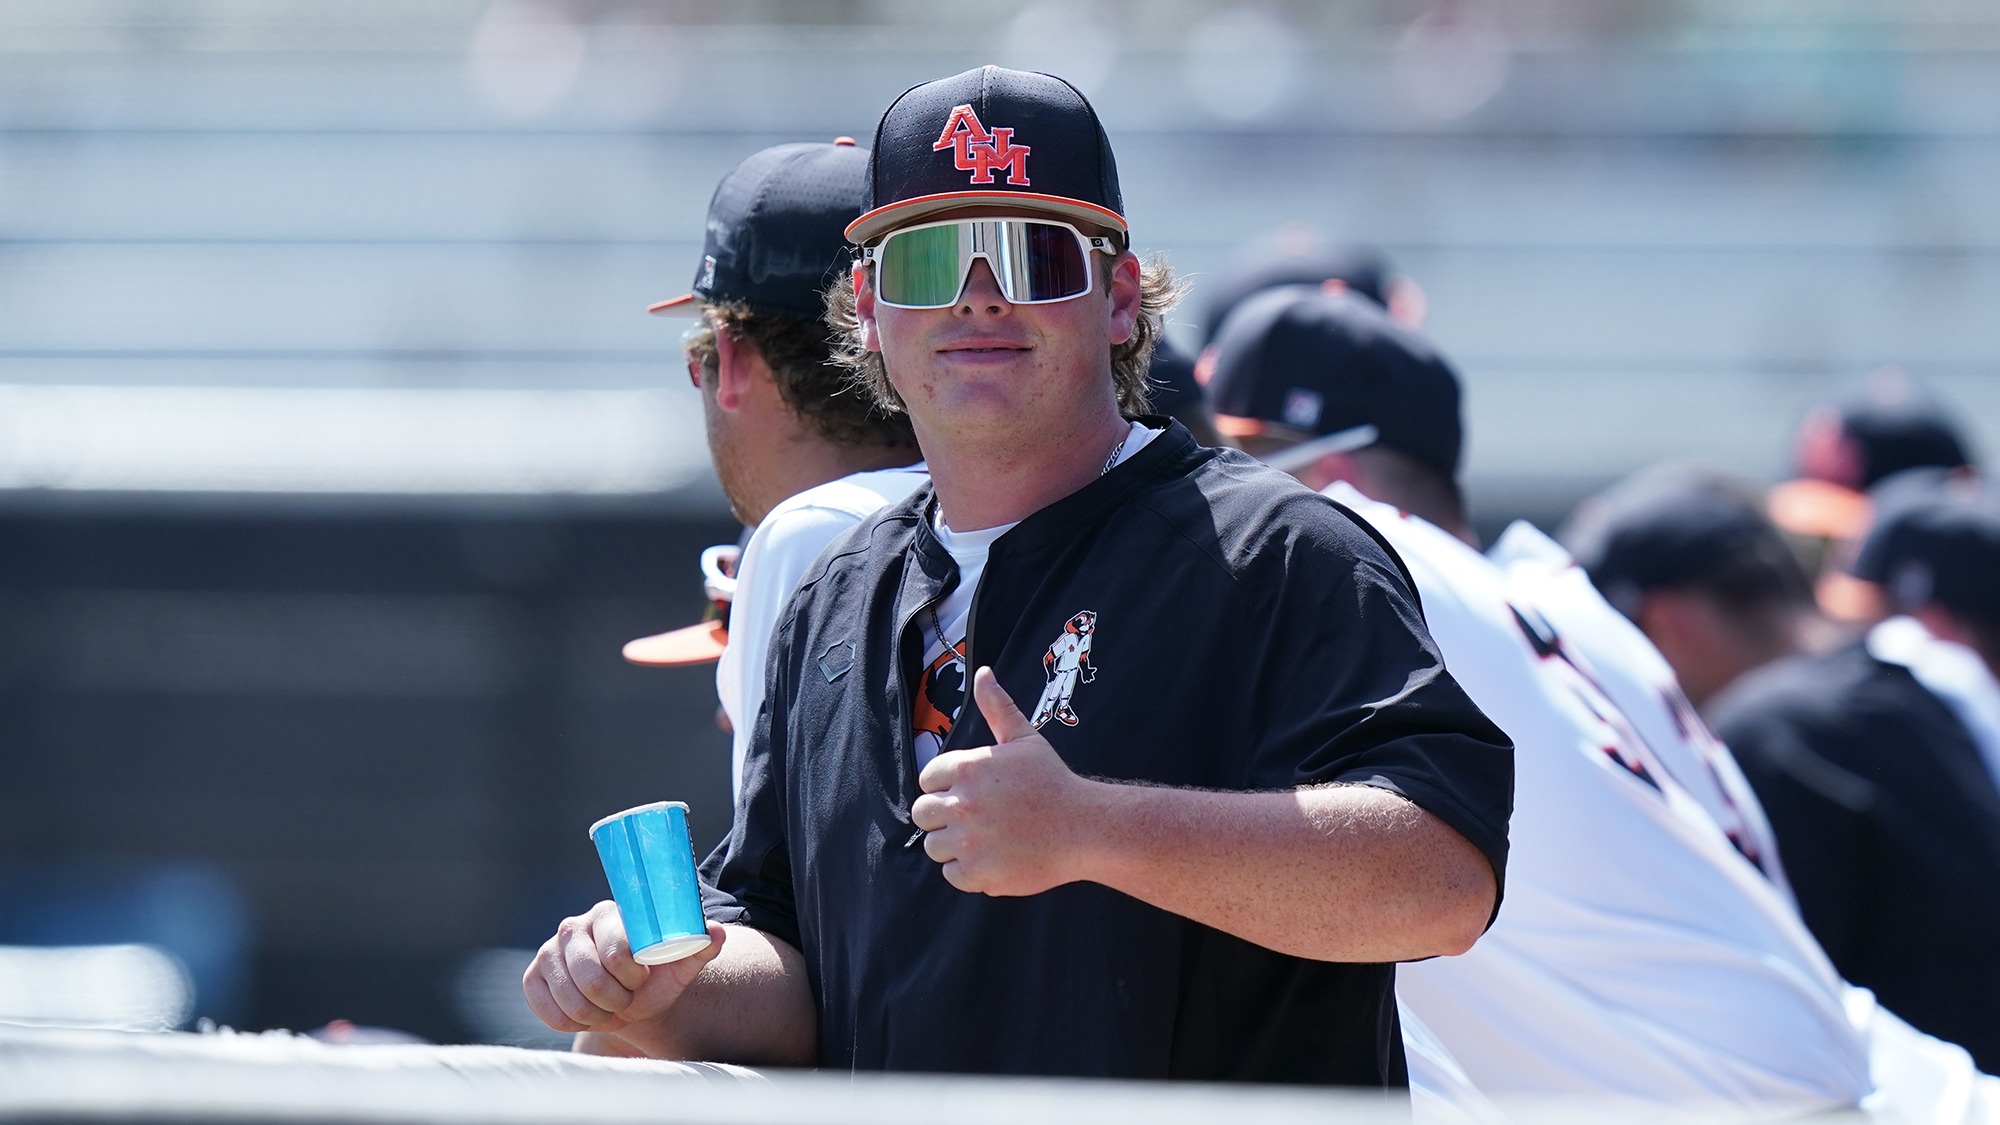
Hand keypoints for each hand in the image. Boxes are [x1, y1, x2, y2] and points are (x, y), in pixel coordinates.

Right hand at [522, 901, 724, 1034]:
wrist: (629, 997)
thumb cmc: (656, 975)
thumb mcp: (680, 963)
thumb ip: (698, 945)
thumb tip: (715, 933)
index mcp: (610, 914)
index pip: (615, 950)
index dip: (632, 975)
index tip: (642, 978)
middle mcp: (574, 926)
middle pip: (589, 977)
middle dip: (615, 998)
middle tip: (626, 996)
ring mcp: (549, 951)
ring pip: (569, 998)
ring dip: (595, 1013)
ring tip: (608, 1005)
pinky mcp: (533, 976)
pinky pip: (546, 1009)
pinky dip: (569, 1021)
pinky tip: (584, 1012)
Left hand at [910, 667, 1096, 895]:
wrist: (1085, 828)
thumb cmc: (1052, 782)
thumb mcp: (1024, 739)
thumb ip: (997, 707)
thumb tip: (983, 672)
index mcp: (967, 768)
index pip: (927, 779)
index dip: (947, 786)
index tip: (974, 793)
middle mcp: (962, 803)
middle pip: (922, 813)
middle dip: (944, 816)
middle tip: (976, 818)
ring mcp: (968, 841)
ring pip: (934, 846)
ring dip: (954, 845)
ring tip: (987, 839)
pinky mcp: (978, 873)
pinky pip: (951, 874)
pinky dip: (968, 871)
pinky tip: (994, 858)